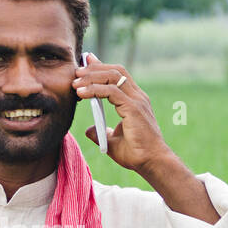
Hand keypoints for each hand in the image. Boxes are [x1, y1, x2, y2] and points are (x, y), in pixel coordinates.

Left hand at [74, 52, 172, 174]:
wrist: (151, 163)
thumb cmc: (136, 154)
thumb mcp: (113, 141)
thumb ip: (101, 132)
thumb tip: (89, 130)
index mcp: (135, 101)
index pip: (118, 76)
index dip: (101, 67)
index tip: (85, 64)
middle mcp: (137, 97)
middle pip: (115, 71)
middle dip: (94, 68)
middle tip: (76, 72)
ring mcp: (137, 101)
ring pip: (113, 77)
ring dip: (92, 77)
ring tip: (75, 82)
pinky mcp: (134, 108)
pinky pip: (111, 91)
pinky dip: (94, 89)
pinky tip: (81, 93)